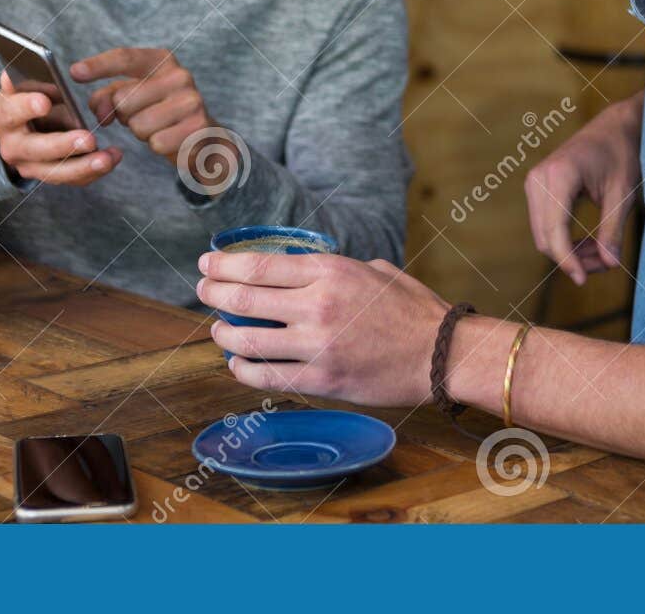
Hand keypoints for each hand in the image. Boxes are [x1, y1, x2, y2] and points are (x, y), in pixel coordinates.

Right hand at [0, 71, 121, 184]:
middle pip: (35, 149)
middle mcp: (12, 147)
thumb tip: (22, 71)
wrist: (17, 132)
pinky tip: (112, 158)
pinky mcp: (49, 175)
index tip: (44, 102)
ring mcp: (30, 166)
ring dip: (84, 166)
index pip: (11, 112)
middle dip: (62, 145)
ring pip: (55, 172)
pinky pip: (71, 179)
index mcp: (4, 118)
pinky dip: (93, 171)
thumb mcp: (21, 88)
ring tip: (108, 157)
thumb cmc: (24, 101)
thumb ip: (25, 81)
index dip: (26, 107)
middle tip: (88, 138)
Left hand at [71, 47, 223, 181]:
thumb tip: (98, 109)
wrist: (204, 136)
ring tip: (157, 126)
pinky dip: (157, 145)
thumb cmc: (160, 111)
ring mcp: (192, 101)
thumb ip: (107, 96)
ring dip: (140, 132)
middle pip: (123, 99)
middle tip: (138, 115)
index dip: (98, 65)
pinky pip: (156, 142)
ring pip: (138, 124)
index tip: (74, 73)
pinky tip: (170, 138)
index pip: (125, 58)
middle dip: (122, 114)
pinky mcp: (197, 127)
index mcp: (162, 60)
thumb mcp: (133, 95)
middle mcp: (180, 76)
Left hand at [196, 251, 448, 407]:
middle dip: (213, 293)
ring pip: (248, 339)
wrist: (441, 353)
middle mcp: (317, 305)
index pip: (259, 266)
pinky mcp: (322, 380)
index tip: (206, 265)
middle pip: (244, 298)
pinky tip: (237, 362)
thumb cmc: (412, 309)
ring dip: (223, 332)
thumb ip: (334, 269)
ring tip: (218, 328)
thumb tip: (303, 271)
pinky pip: (267, 375)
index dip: (224, 266)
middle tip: (203, 290)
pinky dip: (244, 368)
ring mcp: (317, 345)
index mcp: (330, 271)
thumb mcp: (373, 269)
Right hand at [523, 92, 643, 284]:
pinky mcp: (538, 189)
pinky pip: (545, 225)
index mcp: (560, 176)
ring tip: (602, 254)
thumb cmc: (624, 154)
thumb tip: (609, 265)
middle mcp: (539, 179)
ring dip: (569, 252)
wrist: (617, 126)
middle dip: (572, 259)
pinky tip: (590, 242)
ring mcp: (535, 183)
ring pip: (543, 235)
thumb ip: (613, 230)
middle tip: (605, 265)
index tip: (583, 281)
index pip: (554, 230)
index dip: (568, 260)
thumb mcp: (624, 194)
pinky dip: (565, 240)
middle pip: (544, 237)